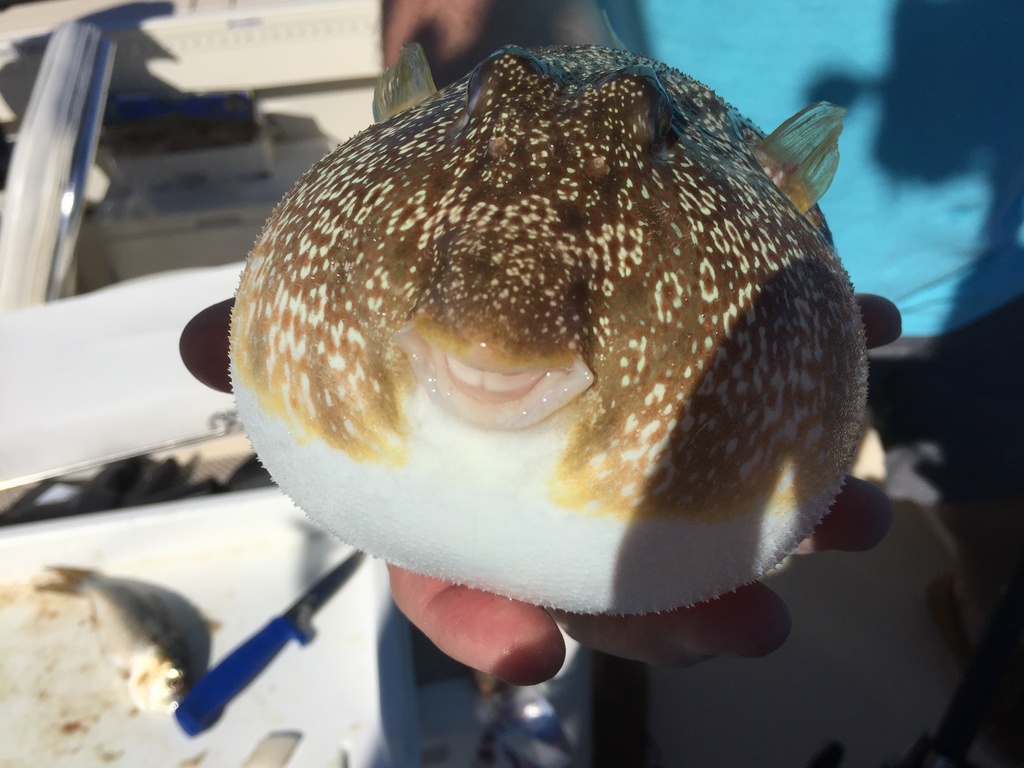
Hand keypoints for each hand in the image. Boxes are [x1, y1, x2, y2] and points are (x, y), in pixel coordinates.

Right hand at [181, 294, 900, 684]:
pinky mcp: (716, 358)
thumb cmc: (425, 269)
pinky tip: (867, 331)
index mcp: (484, 492)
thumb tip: (196, 348)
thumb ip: (282, 329)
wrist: (513, 191)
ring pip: (725, 506)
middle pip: (621, 580)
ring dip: (797, 517)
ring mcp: (655, 432)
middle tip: (745, 628)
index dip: (492, 628)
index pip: (474, 586)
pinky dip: (831, 357)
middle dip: (684, 614)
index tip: (529, 658)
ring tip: (853, 519)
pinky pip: (780, 371)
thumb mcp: (354, 297)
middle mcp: (574, 483)